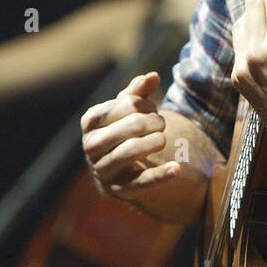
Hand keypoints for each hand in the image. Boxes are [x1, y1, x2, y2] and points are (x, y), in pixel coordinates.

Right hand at [80, 71, 177, 200]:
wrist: (118, 167)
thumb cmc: (123, 129)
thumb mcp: (128, 109)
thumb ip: (139, 91)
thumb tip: (152, 76)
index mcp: (90, 122)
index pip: (123, 105)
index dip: (144, 105)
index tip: (152, 109)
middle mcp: (91, 146)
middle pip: (130, 127)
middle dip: (154, 122)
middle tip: (161, 124)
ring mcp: (103, 169)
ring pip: (131, 151)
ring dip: (156, 141)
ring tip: (162, 139)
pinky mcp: (120, 190)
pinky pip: (142, 182)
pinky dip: (161, 174)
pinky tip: (176, 168)